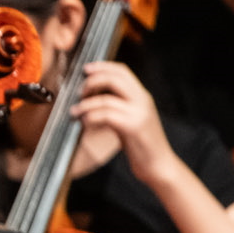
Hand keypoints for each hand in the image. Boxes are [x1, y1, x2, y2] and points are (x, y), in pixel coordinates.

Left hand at [72, 61, 178, 184]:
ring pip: (107, 98)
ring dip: (85, 104)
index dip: (103, 66)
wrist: (159, 165)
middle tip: (79, 92)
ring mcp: (139, 112)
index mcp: (142, 96)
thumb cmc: (141, 146)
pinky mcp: (133, 126)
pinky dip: (91, 117)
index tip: (86, 69)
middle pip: (115, 78)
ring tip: (74, 112)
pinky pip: (107, 115)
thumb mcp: (130, 119)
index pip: (123, 71)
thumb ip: (118, 106)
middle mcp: (142, 100)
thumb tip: (95, 98)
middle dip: (93, 81)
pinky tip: (84, 123)